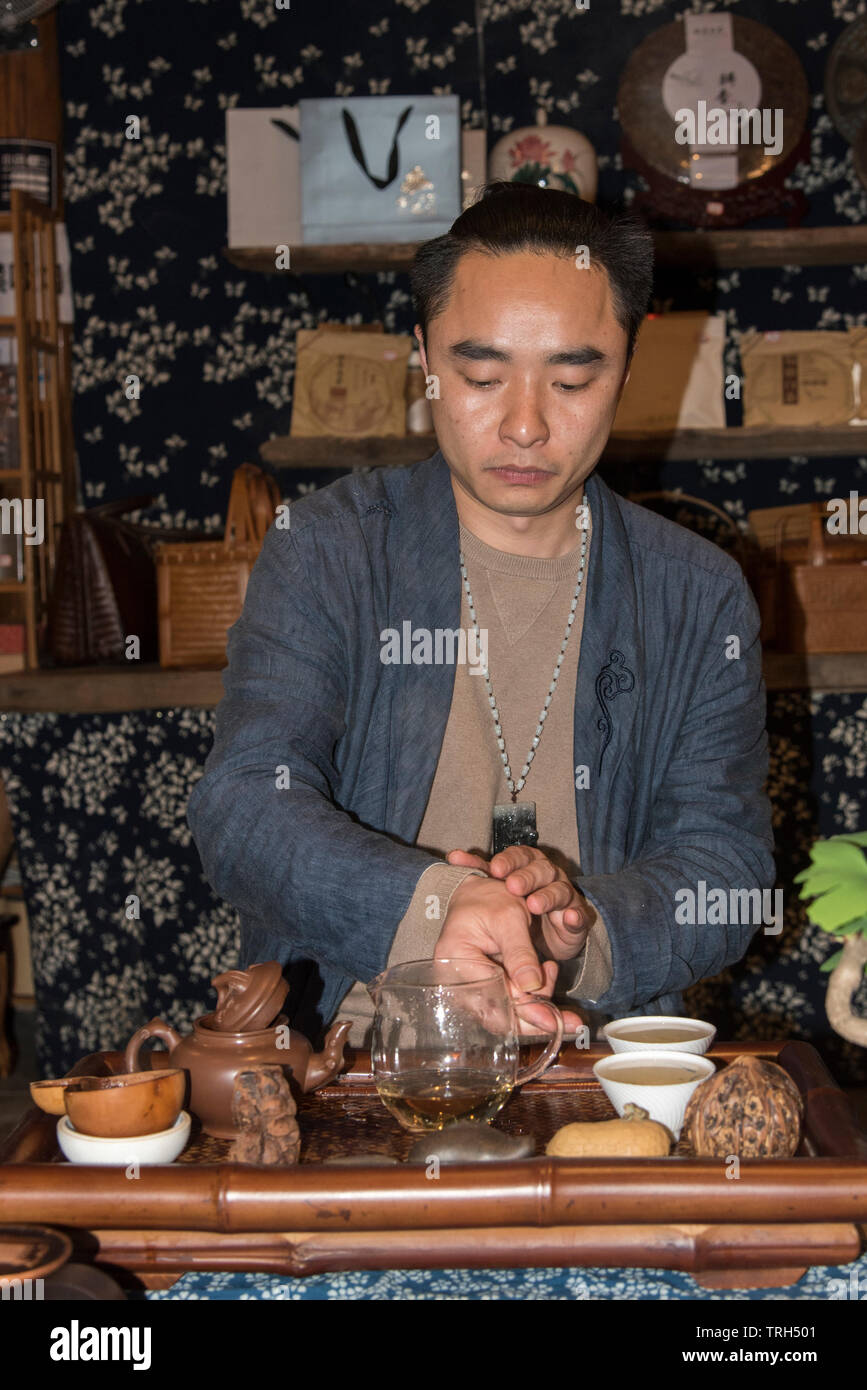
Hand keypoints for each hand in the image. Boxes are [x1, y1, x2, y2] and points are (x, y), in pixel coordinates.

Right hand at [434, 871, 585, 1034]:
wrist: (478, 890)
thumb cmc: (488, 898)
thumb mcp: (508, 918)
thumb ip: (520, 953)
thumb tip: (533, 988)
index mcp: (454, 960)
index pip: (492, 1000)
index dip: (526, 1013)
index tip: (555, 1021)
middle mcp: (456, 980)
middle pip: (499, 1015)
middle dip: (537, 1019)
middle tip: (571, 1023)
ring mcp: (470, 985)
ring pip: (506, 1013)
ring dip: (537, 1008)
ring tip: (554, 974)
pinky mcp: (485, 986)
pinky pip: (508, 1002)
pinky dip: (531, 998)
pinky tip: (547, 977)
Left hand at [446, 845, 591, 961]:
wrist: (547, 934)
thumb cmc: (520, 903)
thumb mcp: (499, 887)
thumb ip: (479, 871)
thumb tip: (452, 856)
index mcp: (528, 865)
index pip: (520, 855)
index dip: (509, 861)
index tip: (495, 869)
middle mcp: (548, 876)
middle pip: (541, 869)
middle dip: (527, 877)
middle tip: (512, 887)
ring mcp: (564, 896)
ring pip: (560, 890)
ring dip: (547, 896)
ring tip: (533, 905)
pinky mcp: (576, 918)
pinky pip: (578, 916)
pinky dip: (575, 917)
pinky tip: (569, 918)